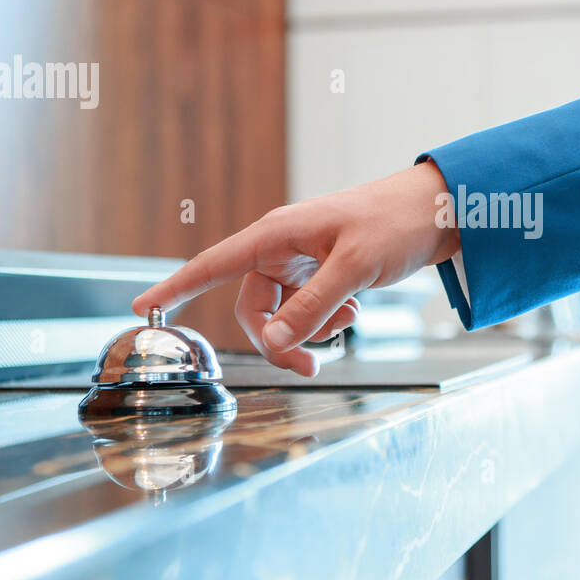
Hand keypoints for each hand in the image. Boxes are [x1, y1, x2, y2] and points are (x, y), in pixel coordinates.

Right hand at [132, 161, 460, 376]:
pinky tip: (354, 308)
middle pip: (254, 307)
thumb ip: (310, 308)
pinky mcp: (323, 271)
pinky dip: (327, 319)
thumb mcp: (353, 268)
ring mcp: (302, 260)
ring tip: (349, 318)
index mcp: (277, 234)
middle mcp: (282, 246)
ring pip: (283, 313)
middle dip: (279, 339)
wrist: (436, 213)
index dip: (176, 288)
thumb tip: (273, 343)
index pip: (214, 264)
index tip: (142, 308)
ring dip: (310, 328)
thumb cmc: (394, 224)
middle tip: (310, 366)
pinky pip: (307, 308)